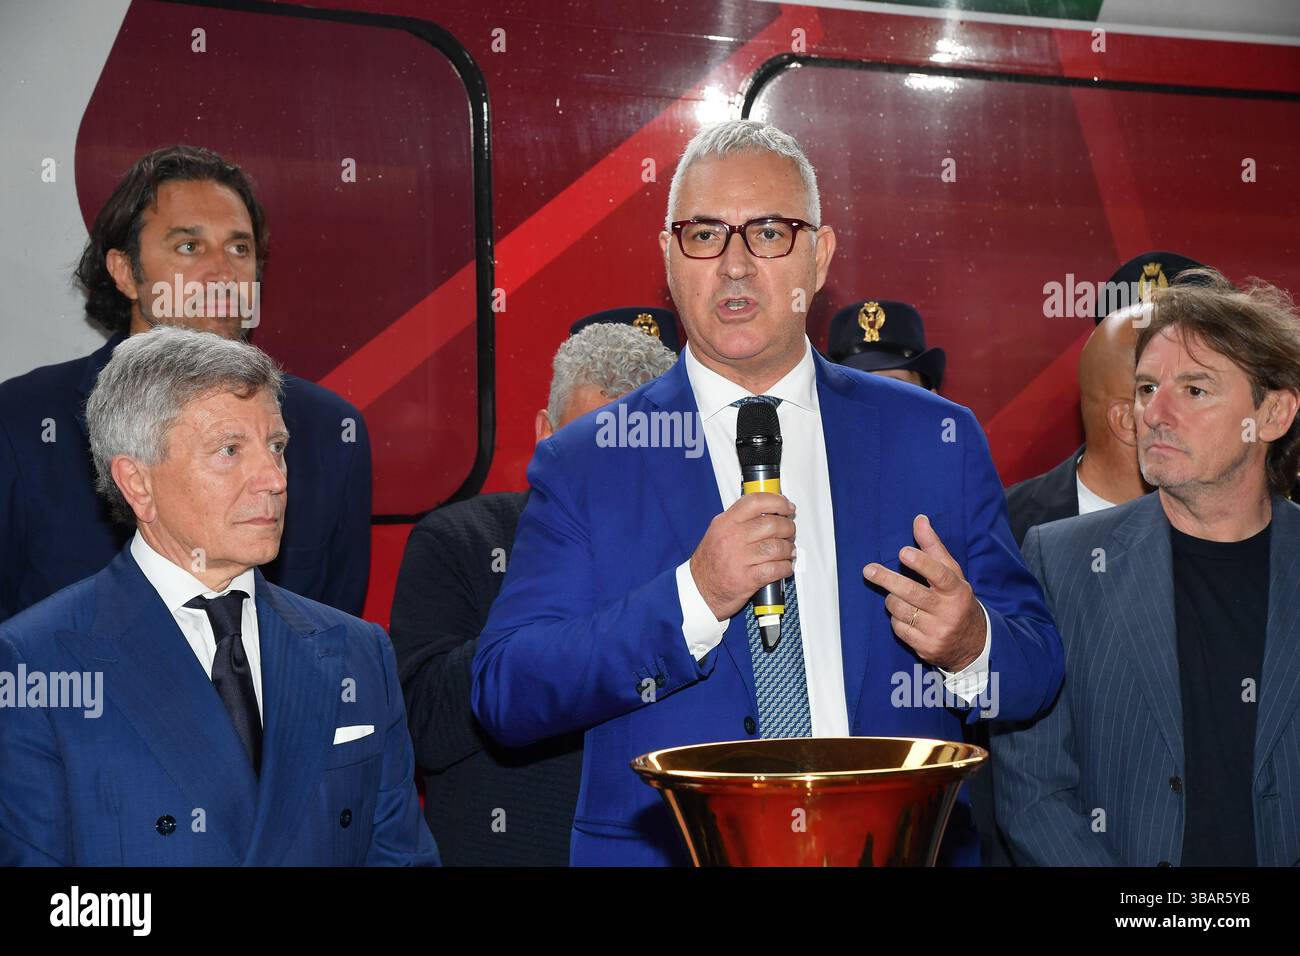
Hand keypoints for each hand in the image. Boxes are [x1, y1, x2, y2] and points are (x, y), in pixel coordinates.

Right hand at [689, 493, 795, 620]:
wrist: (700, 590)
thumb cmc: (711, 562)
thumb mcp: (718, 532)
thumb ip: (740, 520)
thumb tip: (770, 511)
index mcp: (725, 523)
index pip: (755, 502)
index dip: (777, 501)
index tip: (787, 507)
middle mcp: (732, 538)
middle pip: (772, 524)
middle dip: (788, 528)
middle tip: (789, 532)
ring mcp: (740, 559)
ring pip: (777, 547)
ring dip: (788, 549)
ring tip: (787, 551)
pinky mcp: (748, 579)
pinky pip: (776, 569)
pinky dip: (785, 567)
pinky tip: (784, 567)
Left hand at [863, 514, 983, 671]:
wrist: (972, 643)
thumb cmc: (956, 599)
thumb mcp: (951, 573)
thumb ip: (933, 548)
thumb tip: (919, 520)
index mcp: (957, 590)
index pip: (940, 574)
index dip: (921, 563)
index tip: (903, 552)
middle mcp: (948, 611)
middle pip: (913, 593)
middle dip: (888, 579)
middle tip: (869, 570)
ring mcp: (937, 631)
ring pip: (901, 610)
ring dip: (892, 599)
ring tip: (895, 594)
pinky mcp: (926, 647)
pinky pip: (899, 628)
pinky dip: (896, 618)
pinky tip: (904, 614)